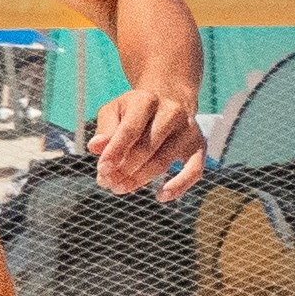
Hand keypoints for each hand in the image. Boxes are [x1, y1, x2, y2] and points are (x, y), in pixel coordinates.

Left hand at [90, 81, 206, 202]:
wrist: (169, 101)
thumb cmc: (135, 112)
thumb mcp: (115, 112)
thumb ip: (105, 129)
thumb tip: (95, 147)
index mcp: (147, 100)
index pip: (130, 129)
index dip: (115, 152)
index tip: (102, 169)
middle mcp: (171, 112)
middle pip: (146, 148)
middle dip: (123, 169)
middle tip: (107, 182)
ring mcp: (188, 129)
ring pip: (162, 162)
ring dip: (139, 180)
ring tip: (119, 187)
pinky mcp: (199, 145)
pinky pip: (194, 171)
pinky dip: (179, 186)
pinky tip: (160, 196)